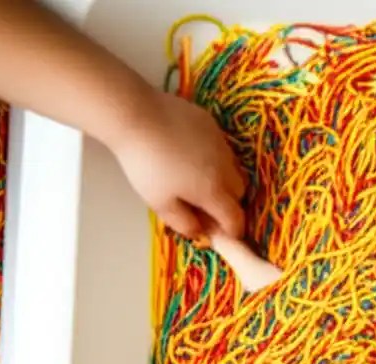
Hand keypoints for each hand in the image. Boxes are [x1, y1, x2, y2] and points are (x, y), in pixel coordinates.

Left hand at [106, 91, 245, 240]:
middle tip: (207, 206)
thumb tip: (200, 232)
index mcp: (213, 191)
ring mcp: (221, 144)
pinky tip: (190, 154)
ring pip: (233, 168)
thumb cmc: (146, 164)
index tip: (223, 234)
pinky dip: (214, 157)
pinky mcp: (212, 125)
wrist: (137, 116)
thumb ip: (183, 222)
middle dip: (229, 204)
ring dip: (224, 179)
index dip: (232, 231)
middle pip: (239, 193)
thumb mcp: (159, 202)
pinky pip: (222, 147)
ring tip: (198, 179)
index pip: (235, 219)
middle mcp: (225, 168)